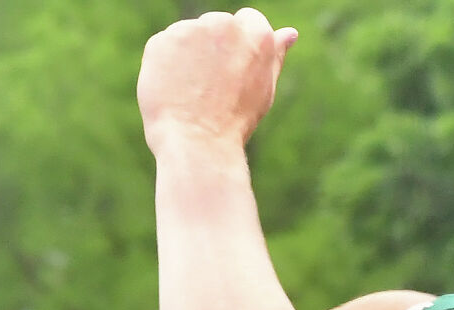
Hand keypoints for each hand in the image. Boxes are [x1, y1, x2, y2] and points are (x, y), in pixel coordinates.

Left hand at [139, 8, 297, 151]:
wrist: (198, 144)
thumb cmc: (234, 123)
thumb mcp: (263, 89)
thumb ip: (274, 56)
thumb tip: (289, 34)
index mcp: (257, 34)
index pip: (247, 21)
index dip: (237, 49)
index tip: (232, 73)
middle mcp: (225, 24)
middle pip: (216, 26)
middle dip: (212, 50)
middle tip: (211, 89)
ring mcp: (192, 29)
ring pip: (188, 35)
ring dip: (187, 56)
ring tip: (191, 92)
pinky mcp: (163, 40)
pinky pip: (164, 48)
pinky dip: (165, 66)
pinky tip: (173, 90)